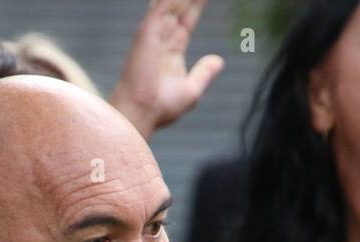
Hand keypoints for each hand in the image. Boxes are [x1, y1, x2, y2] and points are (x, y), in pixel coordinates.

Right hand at [109, 0, 223, 137]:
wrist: (141, 112)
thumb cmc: (161, 107)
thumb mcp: (191, 90)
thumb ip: (204, 73)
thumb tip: (219, 61)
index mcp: (171, 53)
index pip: (186, 22)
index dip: (195, 7)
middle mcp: (161, 40)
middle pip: (179, 8)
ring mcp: (153, 34)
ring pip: (170, 3)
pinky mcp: (148, 31)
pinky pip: (162, 5)